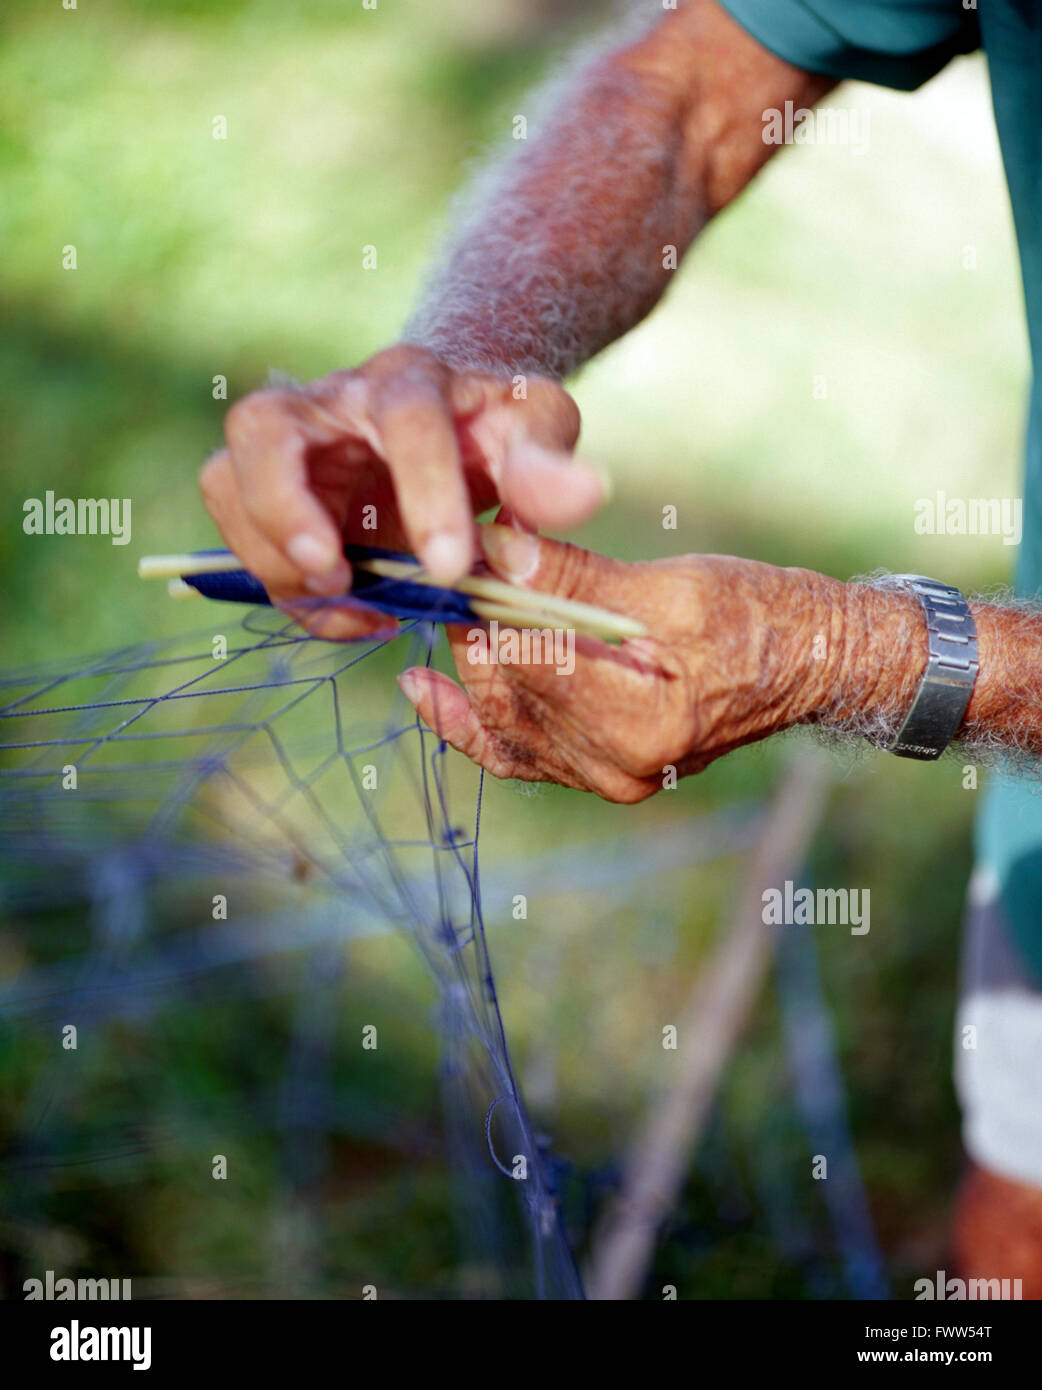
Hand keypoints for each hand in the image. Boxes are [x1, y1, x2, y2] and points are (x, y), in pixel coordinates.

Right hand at [199, 345, 604, 638]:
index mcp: (408, 377)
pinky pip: (242, 537)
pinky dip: (286, 590)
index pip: (405, 419)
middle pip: (262, 427)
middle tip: (334, 573)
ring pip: (228, 483)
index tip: (452, 568)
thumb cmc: (494, 427)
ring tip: (350, 606)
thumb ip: (550, 462)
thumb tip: (584, 494)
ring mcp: (285, 446)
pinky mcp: (266, 493)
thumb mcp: (536, 430)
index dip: (423, 492)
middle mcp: (328, 401)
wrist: (447, 420)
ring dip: (273, 556)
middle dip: (285, 508)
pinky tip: (353, 617)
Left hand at [397, 526, 839, 801]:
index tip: (463, 550)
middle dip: (474, 625)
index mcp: (639, 724)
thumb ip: (575, 579)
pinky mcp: (601, 772)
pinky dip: (470, 722)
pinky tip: (428, 689)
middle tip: (451, 568)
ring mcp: (606, 778)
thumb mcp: (673, 587)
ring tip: (446, 605)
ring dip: (471, 660)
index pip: (527, 660)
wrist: (812, 664)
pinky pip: (518, 754)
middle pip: (507, 692)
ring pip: (502, 721)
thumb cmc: (760, 616)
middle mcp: (615, 767)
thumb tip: (495, 549)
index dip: (487, 601)